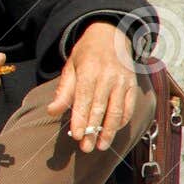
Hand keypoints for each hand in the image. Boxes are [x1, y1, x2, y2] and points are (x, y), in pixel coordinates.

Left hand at [45, 22, 141, 153]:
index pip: (84, 99)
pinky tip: (113, 132)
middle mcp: (108, 76)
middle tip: (86, 148)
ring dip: (109, 131)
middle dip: (93, 131)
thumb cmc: (86, 54)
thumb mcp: (71, 66)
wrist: (111, 35)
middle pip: (100, 109)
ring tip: (101, 146)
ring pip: (117, 111)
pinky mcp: (133, 85)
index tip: (76, 136)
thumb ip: (63, 90)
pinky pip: (129, 108)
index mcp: (89, 70)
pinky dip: (121, 122)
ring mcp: (123, 81)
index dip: (80, 119)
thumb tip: (51, 111)